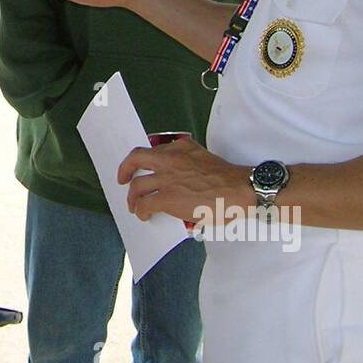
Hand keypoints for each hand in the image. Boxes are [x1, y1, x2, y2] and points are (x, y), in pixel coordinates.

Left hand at [117, 136, 248, 223]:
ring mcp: (167, 177)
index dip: (141, 158)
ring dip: (133, 197)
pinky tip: (144, 215)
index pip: (154, 148)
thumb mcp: (204, 159)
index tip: (137, 164)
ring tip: (134, 205)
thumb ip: (188, 163)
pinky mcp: (167, 196)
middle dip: (125, 169)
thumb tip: (178, 181)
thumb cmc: (229, 180)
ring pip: (137, 185)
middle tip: (122, 179)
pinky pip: (145, 203)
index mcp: (182, 147)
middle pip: (137, 158)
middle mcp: (171, 158)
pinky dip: (141, 210)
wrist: (240, 189)